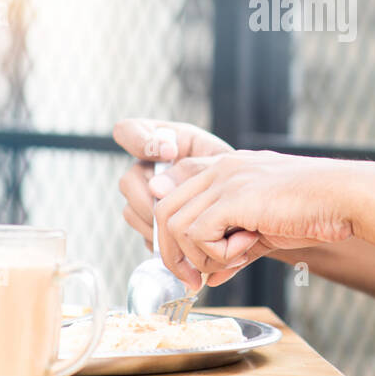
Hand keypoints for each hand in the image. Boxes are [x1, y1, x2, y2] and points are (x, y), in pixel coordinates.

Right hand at [113, 118, 241, 287]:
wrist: (246, 200)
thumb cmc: (235, 173)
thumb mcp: (221, 162)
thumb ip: (193, 169)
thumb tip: (155, 187)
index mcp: (163, 140)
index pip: (128, 130)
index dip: (139, 141)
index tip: (170, 152)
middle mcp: (149, 167)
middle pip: (129, 182)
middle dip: (151, 202)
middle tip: (176, 212)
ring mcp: (147, 195)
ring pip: (132, 212)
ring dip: (156, 225)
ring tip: (186, 232)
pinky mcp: (153, 221)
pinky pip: (144, 234)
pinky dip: (163, 242)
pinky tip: (186, 245)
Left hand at [148, 149, 357, 280]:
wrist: (346, 199)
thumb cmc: (314, 212)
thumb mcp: (264, 232)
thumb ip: (234, 251)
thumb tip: (209, 280)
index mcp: (227, 169)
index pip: (173, 191)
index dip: (173, 231)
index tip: (189, 262)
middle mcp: (220, 168)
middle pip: (164, 210)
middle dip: (174, 253)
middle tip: (194, 280)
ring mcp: (225, 179)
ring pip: (175, 225)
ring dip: (198, 255)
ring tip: (231, 260)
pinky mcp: (233, 197)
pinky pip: (198, 234)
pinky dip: (216, 254)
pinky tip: (245, 250)